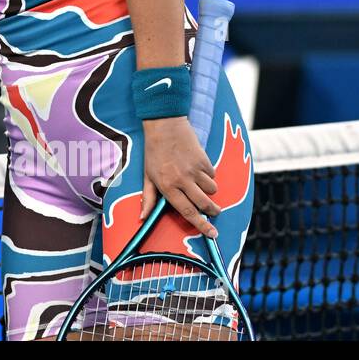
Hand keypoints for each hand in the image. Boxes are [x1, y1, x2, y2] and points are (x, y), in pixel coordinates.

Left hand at [141, 116, 219, 238]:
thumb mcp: (147, 175)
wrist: (164, 125)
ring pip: (212, 190)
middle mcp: (182, 180)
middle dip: (213, 211)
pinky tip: (198, 168)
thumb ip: (148, 198)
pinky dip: (209, 175)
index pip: (186, 211)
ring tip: (199, 182)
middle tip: (214, 212)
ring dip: (209, 191)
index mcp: (167, 186)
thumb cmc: (154, 151)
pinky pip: (213, 175)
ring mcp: (194, 170)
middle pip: (204, 204)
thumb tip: (143, 217)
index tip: (212, 234)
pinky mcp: (204, 160)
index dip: (201, 225)